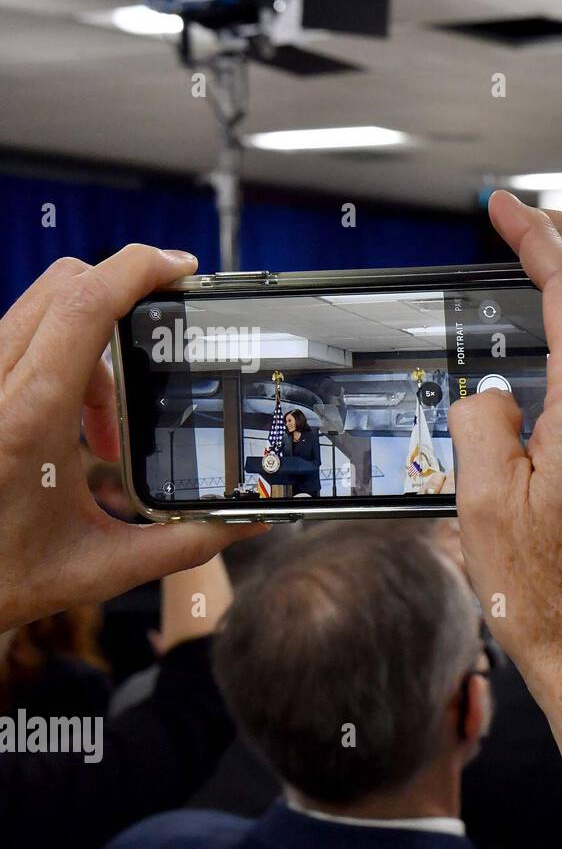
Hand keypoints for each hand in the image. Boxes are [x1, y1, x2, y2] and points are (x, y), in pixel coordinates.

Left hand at [0, 247, 264, 632]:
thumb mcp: (104, 568)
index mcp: (27, 420)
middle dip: (124, 304)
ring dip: (93, 344)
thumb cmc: (4, 580)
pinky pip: (22, 338)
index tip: (182, 269)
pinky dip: (64, 361)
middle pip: (64, 286)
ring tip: (110, 422)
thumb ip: (187, 543)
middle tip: (160, 348)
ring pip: (42, 308)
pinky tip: (77, 426)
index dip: (139, 268)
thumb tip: (250, 521)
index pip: (85, 305)